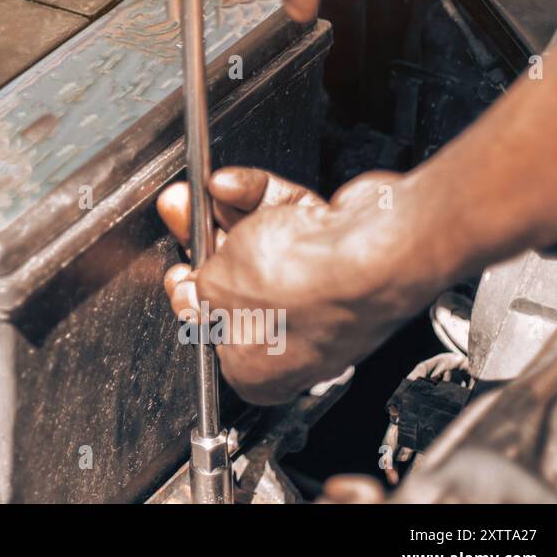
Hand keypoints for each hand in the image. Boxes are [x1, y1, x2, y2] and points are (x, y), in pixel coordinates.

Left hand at [156, 167, 443, 403]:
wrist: (378, 248)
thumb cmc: (306, 287)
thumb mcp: (218, 289)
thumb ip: (201, 281)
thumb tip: (202, 277)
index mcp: (262, 372)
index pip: (212, 333)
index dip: (189, 297)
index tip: (177, 273)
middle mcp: (294, 338)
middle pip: (235, 282)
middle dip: (202, 242)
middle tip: (179, 213)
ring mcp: (319, 289)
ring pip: (259, 244)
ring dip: (225, 212)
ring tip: (201, 189)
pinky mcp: (336, 245)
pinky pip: (286, 219)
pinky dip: (260, 199)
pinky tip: (233, 185)